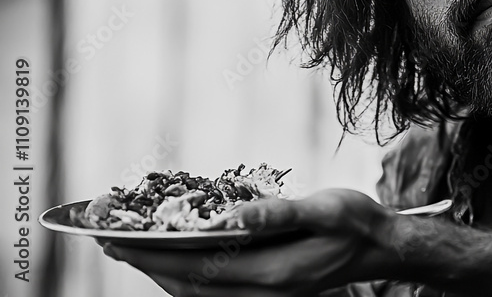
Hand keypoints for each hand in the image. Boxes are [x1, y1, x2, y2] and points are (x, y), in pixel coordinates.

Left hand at [101, 189, 395, 295]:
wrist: (379, 248)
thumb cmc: (356, 222)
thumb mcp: (325, 209)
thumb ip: (278, 213)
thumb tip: (231, 214)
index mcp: (273, 272)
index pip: (196, 269)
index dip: (153, 255)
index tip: (116, 238)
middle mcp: (263, 293)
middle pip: (188, 288)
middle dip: (145, 264)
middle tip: (107, 240)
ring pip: (197, 295)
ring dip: (160, 273)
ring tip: (130, 249)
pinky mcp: (266, 295)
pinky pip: (212, 294)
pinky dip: (184, 280)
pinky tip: (173, 261)